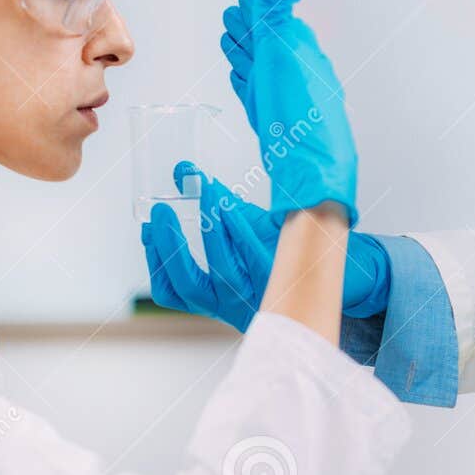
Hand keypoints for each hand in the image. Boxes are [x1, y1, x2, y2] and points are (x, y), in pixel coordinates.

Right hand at [142, 161, 391, 330]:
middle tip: (160, 212)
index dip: (155, 263)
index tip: (146, 230)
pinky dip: (237, 228)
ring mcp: (256, 294)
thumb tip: (184, 170)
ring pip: (222, 268)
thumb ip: (212, 207)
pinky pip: (253, 255)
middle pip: (189, 283)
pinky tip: (228, 204)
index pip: (172, 291)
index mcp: (215, 299)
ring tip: (201, 194)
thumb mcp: (240, 234)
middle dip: (170, 247)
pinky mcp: (281, 280)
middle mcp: (231, 303)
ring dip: (208, 229)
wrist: (329, 277)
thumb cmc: (278, 257)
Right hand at [220, 0, 358, 223]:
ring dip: (245, 53)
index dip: (257, 8)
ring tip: (231, 40)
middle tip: (232, 17)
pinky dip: (247, 82)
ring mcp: (284, 99)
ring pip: (259, 68)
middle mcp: (296, 73)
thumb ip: (277, 7)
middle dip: (247, 28)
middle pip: (265, 42)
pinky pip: (257, 96)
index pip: (275, 19)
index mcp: (301, 50)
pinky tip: (242, 79)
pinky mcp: (273, 124)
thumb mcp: (283, 49)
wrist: (308, 173)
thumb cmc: (300, 114)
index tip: (245, 0)